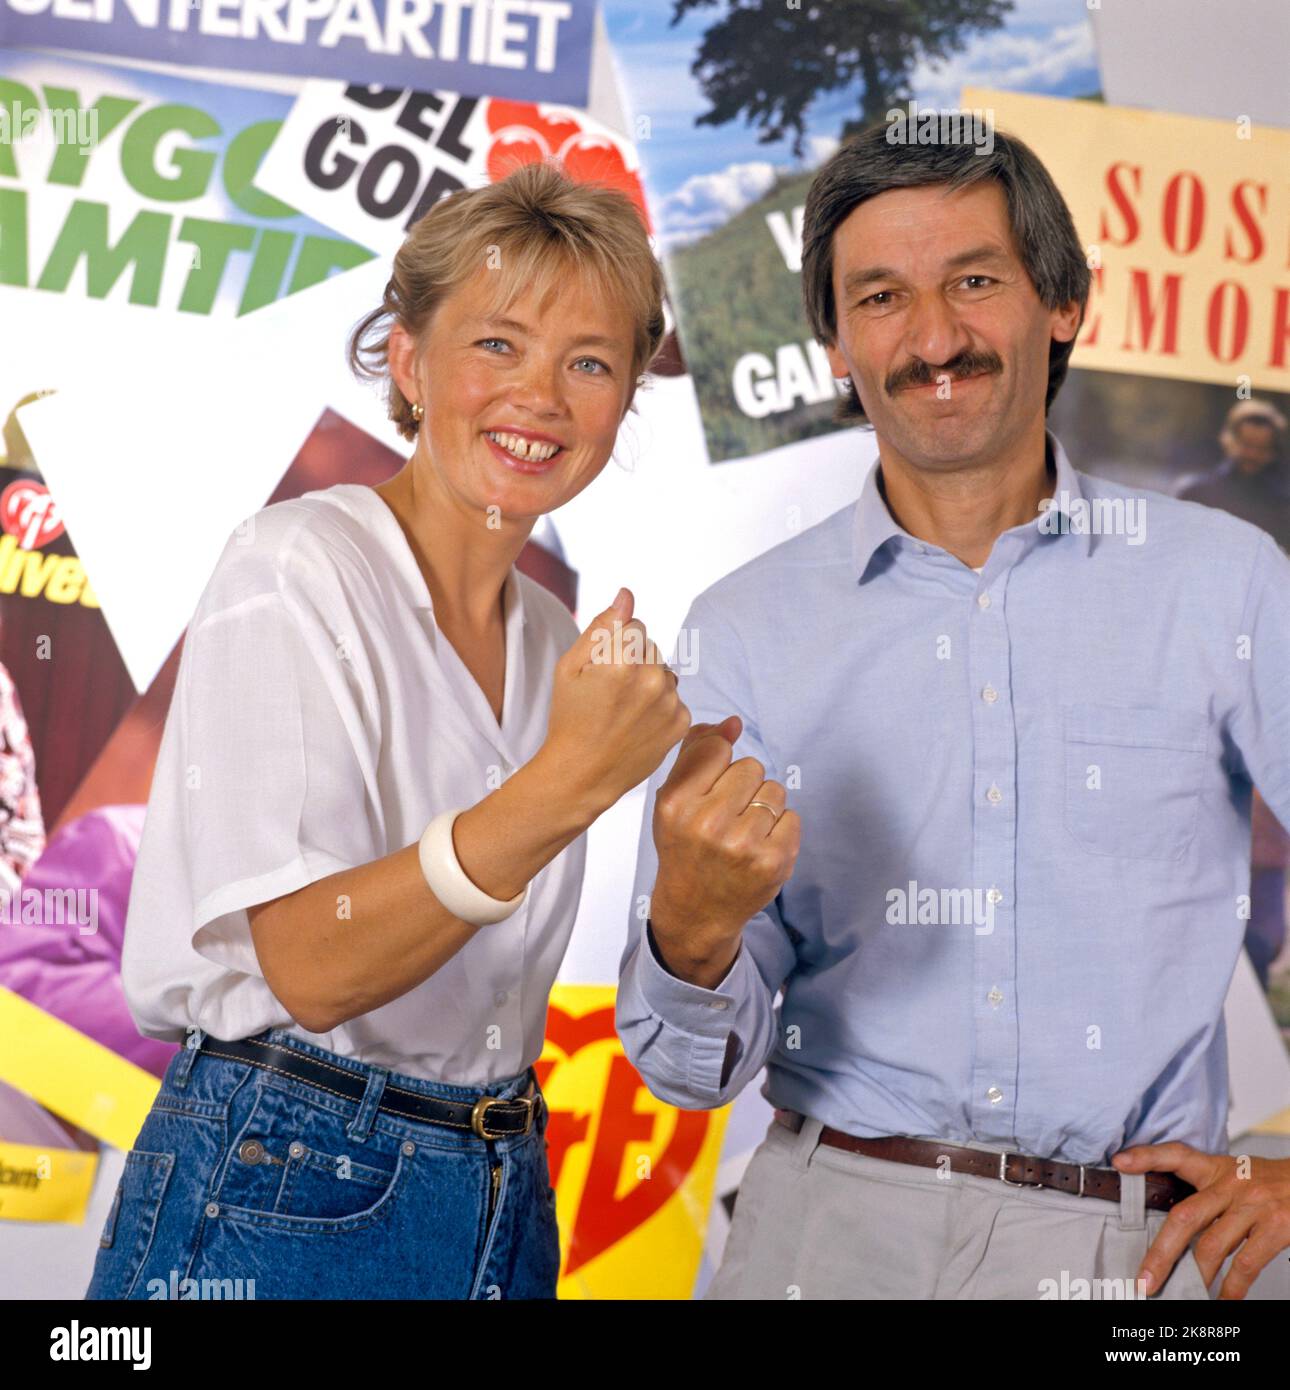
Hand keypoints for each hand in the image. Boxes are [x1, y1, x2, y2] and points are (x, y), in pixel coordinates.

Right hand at [540, 587, 689, 818]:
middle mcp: (652, 679)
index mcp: (622, 660)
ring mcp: (670, 702)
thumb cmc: (570, 718)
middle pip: (651, 646)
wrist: (582, 774)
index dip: (614, 644)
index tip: (602, 669)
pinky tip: (637, 723)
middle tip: (609, 693)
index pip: (635, 624)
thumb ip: (601, 626)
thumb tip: (627, 595)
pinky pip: (674, 696)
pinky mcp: (681, 722)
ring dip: (648, 682)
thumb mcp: (570, 668)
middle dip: (633, 660)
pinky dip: (659, 706)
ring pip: (664, 671)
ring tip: (622, 709)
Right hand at [649, 716, 799, 987]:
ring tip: (743, 830)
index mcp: (676, 804)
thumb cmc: (684, 846)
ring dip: (764, 806)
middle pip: (751, 766)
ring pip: (775, 790)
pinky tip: (759, 846)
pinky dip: (780, 829)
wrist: (696, 910)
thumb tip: (733, 723)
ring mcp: (743, 845)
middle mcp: (707, 824)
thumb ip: (697, 752)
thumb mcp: (673, 799)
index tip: (711, 787)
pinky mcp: (773, 862)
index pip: (717, 749)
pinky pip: (792, 817)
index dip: (719, 764)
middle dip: (743, 785)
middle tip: (728, 813)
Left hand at [1113, 1142, 1289, 1298]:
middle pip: (1185, 1216)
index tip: (1120, 1163)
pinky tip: (1223, 1300)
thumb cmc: (1272, 1183)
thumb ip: (1211, 1192)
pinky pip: (1246, 1264)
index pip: (1177, 1154)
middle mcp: (1232, 1185)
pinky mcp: (1276, 1227)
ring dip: (1193, 1276)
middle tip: (1144, 1279)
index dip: (1147, 1157)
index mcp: (1218, 1168)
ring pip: (1211, 1245)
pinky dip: (1232, 1287)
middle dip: (1161, 1252)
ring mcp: (1254, 1206)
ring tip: (1179, 1295)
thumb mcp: (1238, 1175)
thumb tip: (1180, 1226)